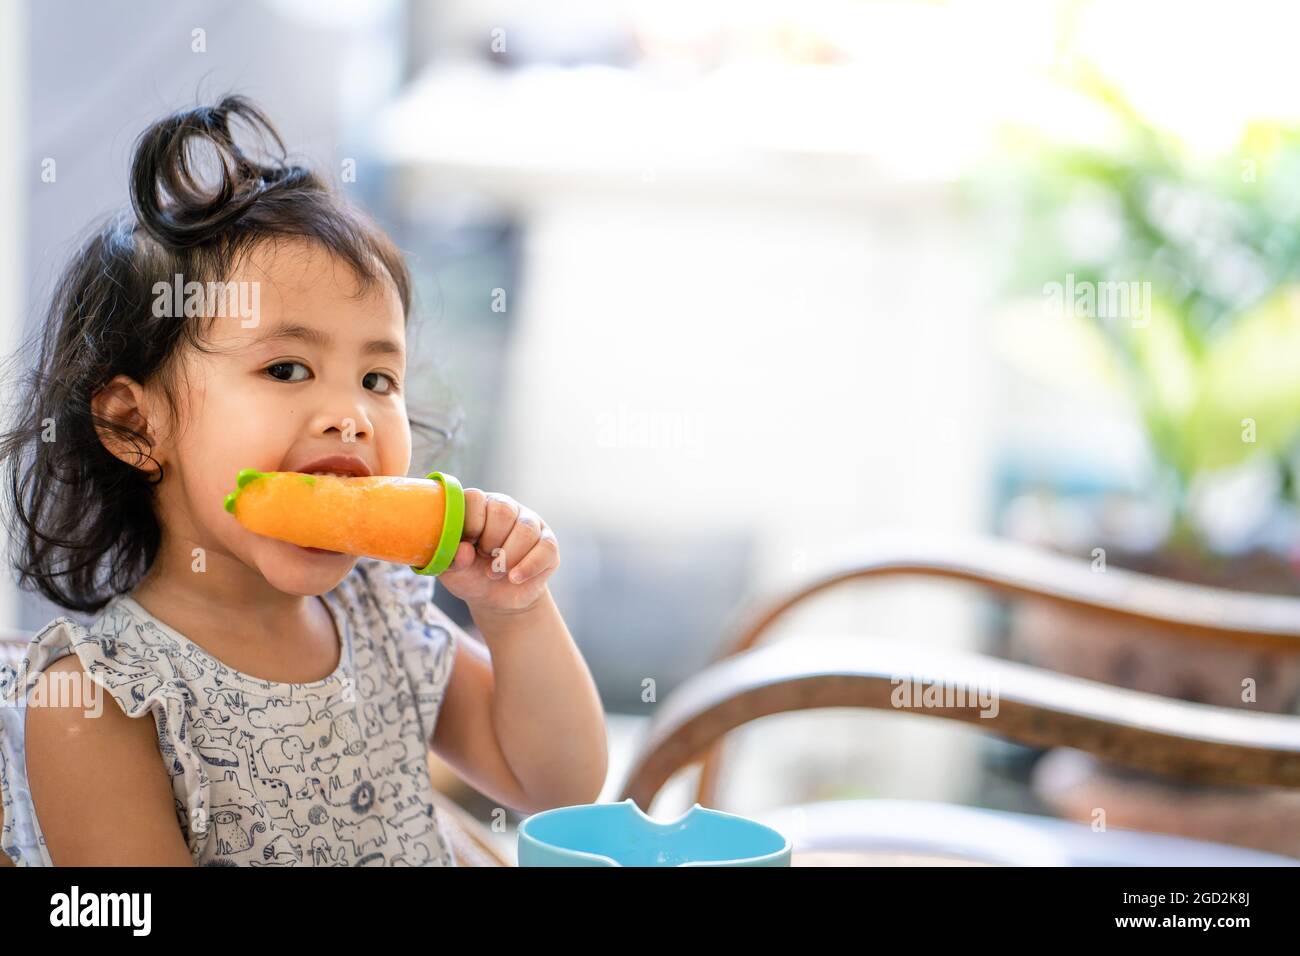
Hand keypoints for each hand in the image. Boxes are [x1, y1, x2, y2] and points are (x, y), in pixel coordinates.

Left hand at [435, 489, 559, 614]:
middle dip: (491, 541)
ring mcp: (529, 523)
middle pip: (503, 510)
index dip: (471, 522)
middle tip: (485, 558)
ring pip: (526, 529)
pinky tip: (515, 578)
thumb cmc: (470, 575)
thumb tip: (464, 550)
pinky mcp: (548, 542)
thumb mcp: (452, 571)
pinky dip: (528, 567)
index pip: (476, 497)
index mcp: (477, 507)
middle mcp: (505, 508)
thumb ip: (452, 559)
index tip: (468, 544)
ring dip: (508, 557)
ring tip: (496, 573)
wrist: (495, 599)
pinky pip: (546, 548)